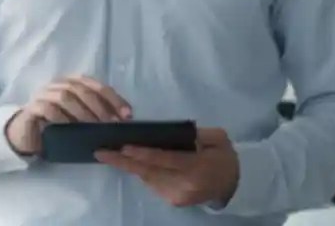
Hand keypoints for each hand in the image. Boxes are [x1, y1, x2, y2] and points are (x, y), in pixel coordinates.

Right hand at [5, 75, 132, 155]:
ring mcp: (43, 94)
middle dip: (100, 106)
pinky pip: (48, 108)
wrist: (26, 134)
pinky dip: (62, 117)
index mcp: (71, 82)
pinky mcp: (32, 108)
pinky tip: (71, 128)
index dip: (113, 98)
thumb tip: (122, 121)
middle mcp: (57, 83)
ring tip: (94, 128)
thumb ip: (95, 114)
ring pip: (66, 96)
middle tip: (111, 124)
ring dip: (83, 112)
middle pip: (81, 89)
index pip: (96, 85)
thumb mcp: (79, 118)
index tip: (127, 114)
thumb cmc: (57, 125)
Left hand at [95, 127, 239, 207]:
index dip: (142, 154)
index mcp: (197, 167)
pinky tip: (131, 161)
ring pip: (147, 178)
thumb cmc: (224, 157)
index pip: (164, 159)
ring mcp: (177, 196)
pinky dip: (141, 171)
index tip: (123, 147)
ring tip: (109, 153)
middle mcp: (184, 185)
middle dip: (122, 162)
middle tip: (100, 152)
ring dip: (129, 166)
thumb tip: (170, 132)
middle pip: (148, 172)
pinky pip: (152, 183)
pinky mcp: (173, 201)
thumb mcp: (218, 139)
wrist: (233, 185)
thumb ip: (197, 134)